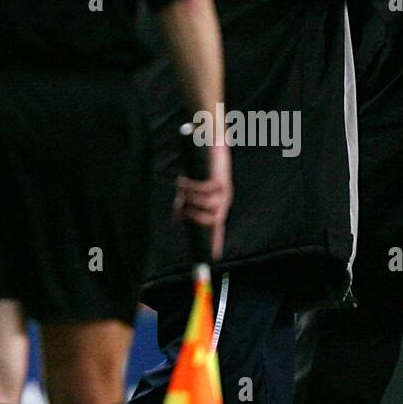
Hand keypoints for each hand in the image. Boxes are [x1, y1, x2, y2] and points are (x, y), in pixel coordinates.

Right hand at [173, 143, 232, 260]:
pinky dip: (190, 187)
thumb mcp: (191, 192)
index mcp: (218, 206)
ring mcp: (224, 191)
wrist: (212, 145)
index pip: (218, 229)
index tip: (213, 258)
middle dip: (194, 217)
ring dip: (188, 198)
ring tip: (180, 187)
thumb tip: (178, 220)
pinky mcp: (221, 179)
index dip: (216, 243)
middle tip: (180, 206)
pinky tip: (182, 181)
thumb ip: (185, 205)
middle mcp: (224, 202)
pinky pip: (203, 190)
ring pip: (206, 205)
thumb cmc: (201, 169)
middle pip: (212, 221)